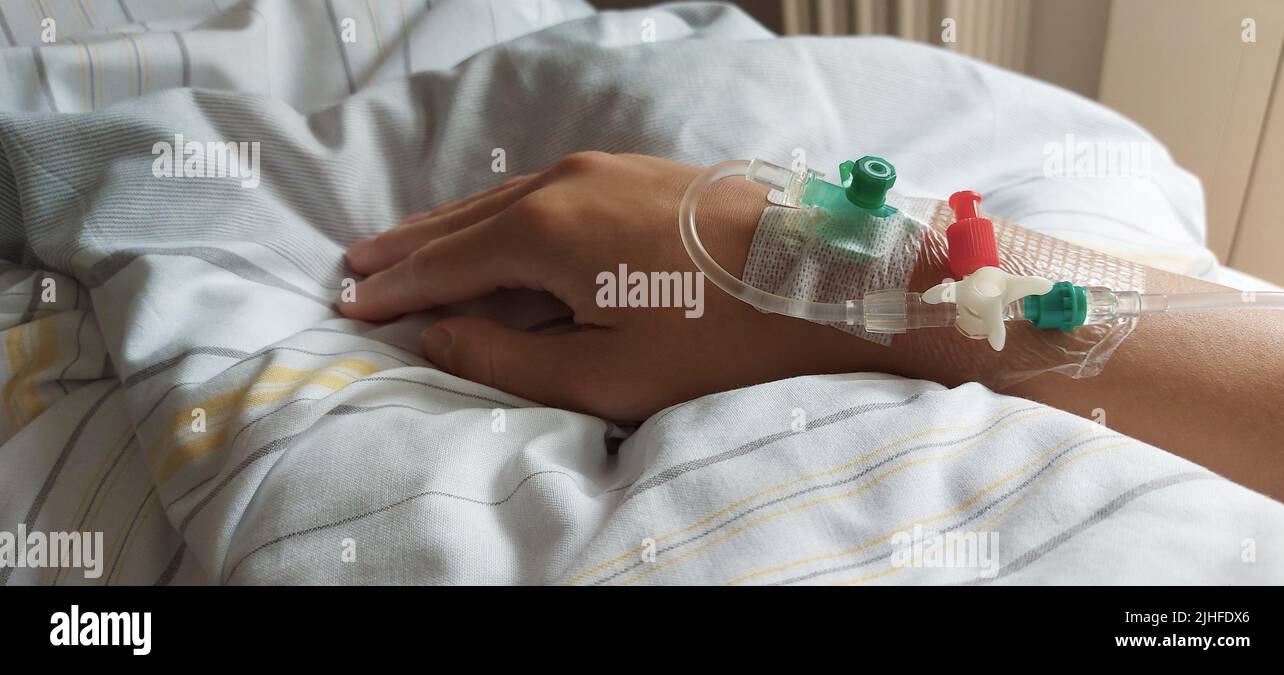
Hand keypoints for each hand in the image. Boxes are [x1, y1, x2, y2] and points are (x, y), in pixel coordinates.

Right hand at [336, 152, 887, 418]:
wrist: (819, 278)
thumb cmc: (716, 336)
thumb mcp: (605, 374)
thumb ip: (506, 359)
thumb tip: (435, 336)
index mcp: (545, 231)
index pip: (445, 266)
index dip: (394, 291)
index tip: (349, 306)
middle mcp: (563, 183)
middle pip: (463, 222)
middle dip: (408, 249)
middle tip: (354, 266)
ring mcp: (603, 168)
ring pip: (502, 200)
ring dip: (450, 228)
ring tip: (405, 246)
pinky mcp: (636, 171)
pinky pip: (544, 192)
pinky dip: (502, 216)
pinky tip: (492, 228)